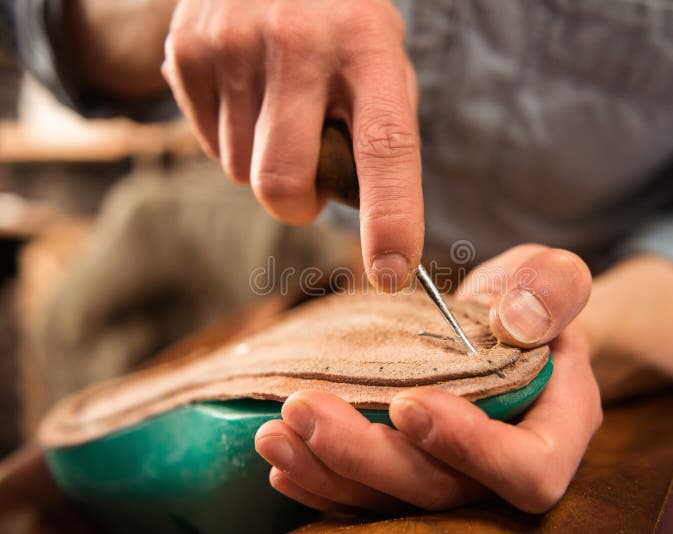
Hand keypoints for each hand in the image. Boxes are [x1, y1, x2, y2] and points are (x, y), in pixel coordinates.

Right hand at [162, 0, 423, 289]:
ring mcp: (233, 44)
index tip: (391, 273)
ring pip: (240, 172)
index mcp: (367, 46)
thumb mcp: (380, 60)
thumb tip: (367, 220)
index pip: (385, 147)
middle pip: (283, 183)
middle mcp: (298, 42)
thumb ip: (377, 134)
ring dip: (263, 163)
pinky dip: (231, 138)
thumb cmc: (341, 25)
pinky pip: (207, 146)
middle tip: (310, 171)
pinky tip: (249, 93)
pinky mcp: (185, 52)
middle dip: (297, 202)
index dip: (390, 219)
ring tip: (280, 107)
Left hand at [254, 245, 599, 512]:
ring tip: (273, 433)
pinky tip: (282, 454)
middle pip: (441, 493)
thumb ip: (551, 291)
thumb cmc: (532, 301)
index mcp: (555, 430)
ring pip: (392, 503)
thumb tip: (516, 323)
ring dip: (328, 471)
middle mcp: (501, 470)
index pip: (527, 469)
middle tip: (304, 409)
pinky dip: (321, 478)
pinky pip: (365, 494)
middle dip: (368, 457)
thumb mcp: (552, 277)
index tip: (408, 404)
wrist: (504, 326)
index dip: (469, 449)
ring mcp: (453, 477)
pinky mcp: (411, 472)